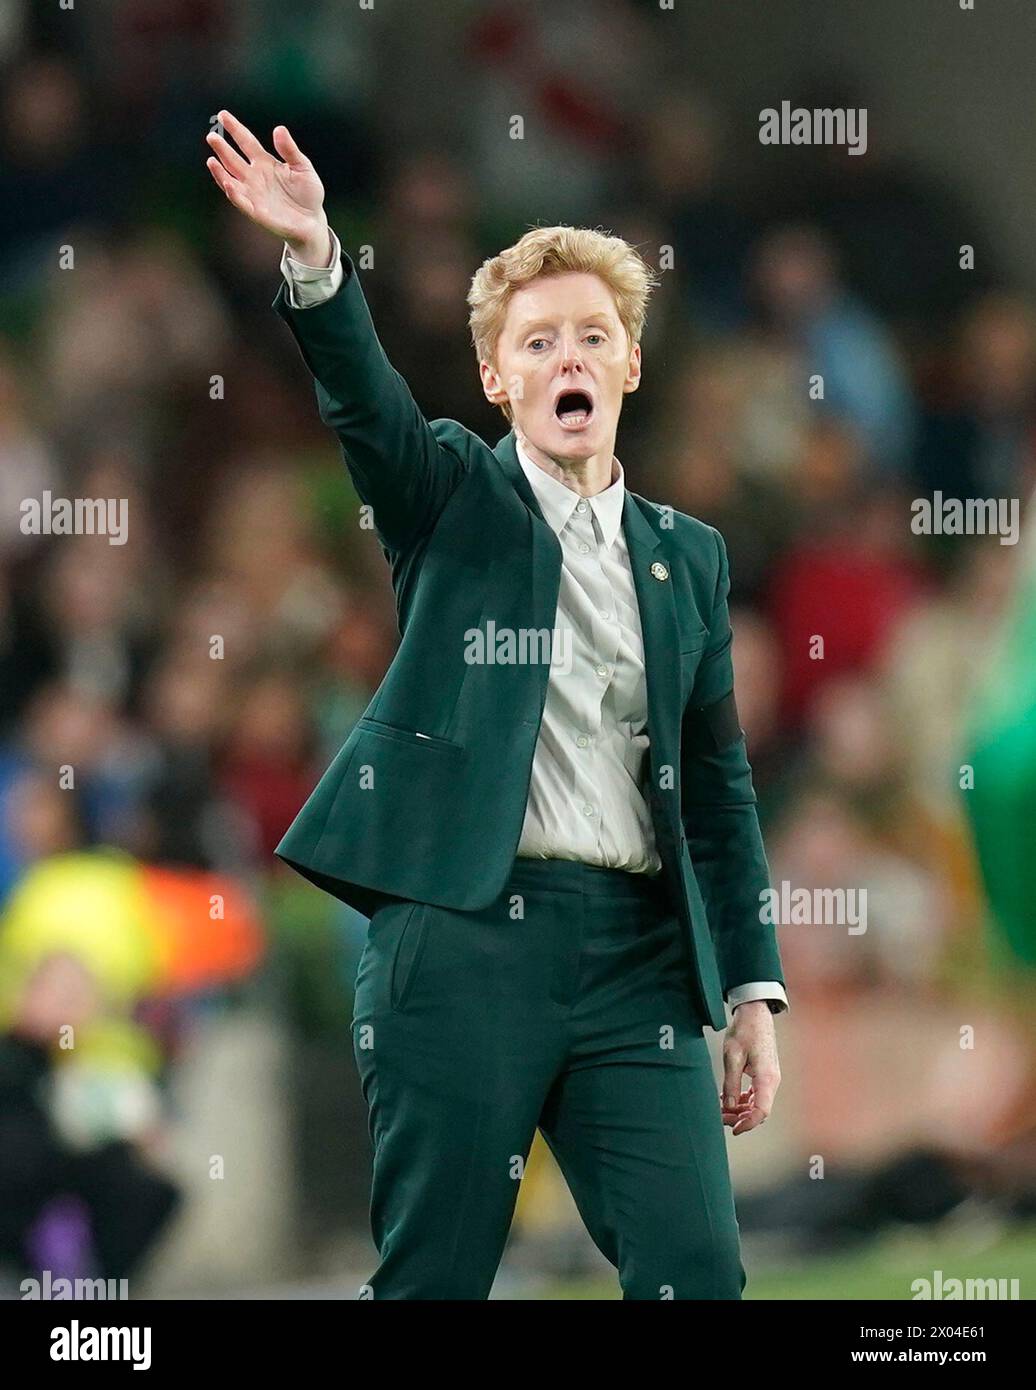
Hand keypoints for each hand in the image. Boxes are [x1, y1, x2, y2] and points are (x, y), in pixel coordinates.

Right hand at [205, 109, 330, 264]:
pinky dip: (234, 194)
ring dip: (220, 172)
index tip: (223, 115)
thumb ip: (290, 150)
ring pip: (231, 180)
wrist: (312, 221)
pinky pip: (242, 202)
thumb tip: (279, 129)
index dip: (235, 129)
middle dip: (222, 149)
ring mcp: (253, 194)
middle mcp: (254, 177)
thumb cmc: (308, 193)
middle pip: (233, 160)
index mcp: (265, 162)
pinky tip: (228, 183)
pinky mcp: (256, 212)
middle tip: (211, 136)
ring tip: (211, 160)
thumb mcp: (303, 167)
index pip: (246, 142)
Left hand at [720, 1000, 780, 1135]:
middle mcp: (771, 1081)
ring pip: (757, 1104)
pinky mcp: (764, 1074)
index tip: (733, 1129)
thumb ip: (730, 1083)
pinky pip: (756, 1094)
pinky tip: (728, 1098)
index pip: (761, 1111)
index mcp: (767, 1078)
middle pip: (759, 1110)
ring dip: (740, 1110)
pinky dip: (742, 1100)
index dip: (748, 1124)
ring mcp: (769, 1078)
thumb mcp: (732, 1056)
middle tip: (720, 1118)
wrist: (755, 1013)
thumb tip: (728, 1107)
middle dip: (740, 1118)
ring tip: (721, 1110)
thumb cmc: (745, 1030)